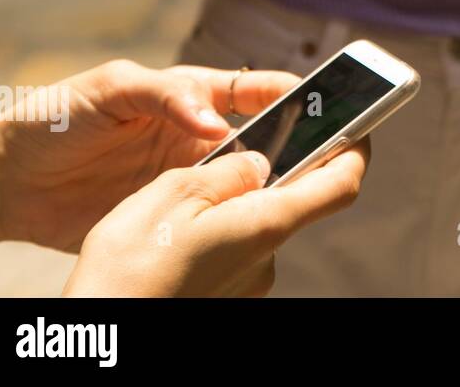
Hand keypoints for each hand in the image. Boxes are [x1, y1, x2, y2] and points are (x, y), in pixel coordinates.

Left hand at [0, 60, 299, 251]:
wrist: (9, 181)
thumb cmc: (57, 118)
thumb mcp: (112, 88)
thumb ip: (167, 95)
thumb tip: (218, 125)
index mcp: (193, 95)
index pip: (257, 90)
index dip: (294, 93)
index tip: (326, 102)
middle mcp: (200, 137)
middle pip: (266, 139)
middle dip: (300, 143)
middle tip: (330, 153)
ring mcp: (188, 178)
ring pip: (248, 181)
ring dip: (272, 186)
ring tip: (300, 190)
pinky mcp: (171, 217)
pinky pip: (214, 219)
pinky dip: (237, 222)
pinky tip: (252, 225)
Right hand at [64, 142, 367, 296]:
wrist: (104, 335)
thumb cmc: (129, 270)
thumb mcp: (173, 195)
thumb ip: (226, 173)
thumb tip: (260, 162)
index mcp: (266, 224)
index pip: (341, 183)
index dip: (353, 149)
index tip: (355, 124)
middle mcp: (267, 257)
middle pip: (294, 201)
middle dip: (270, 174)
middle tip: (235, 152)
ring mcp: (248, 281)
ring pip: (256, 225)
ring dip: (234, 205)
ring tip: (181, 201)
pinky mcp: (226, 295)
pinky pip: (233, 250)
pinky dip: (216, 232)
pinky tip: (174, 234)